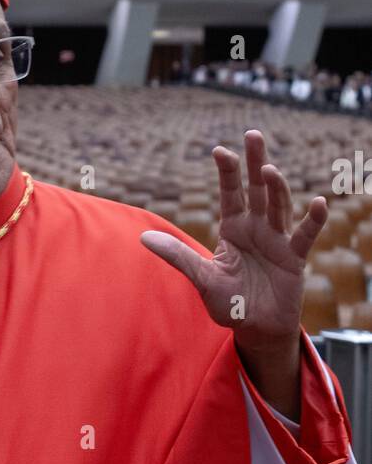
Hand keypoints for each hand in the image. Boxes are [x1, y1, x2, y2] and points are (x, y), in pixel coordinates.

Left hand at [139, 130, 326, 348]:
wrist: (255, 328)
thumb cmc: (228, 302)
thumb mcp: (201, 278)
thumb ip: (178, 256)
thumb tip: (143, 237)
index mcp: (233, 229)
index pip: (230, 194)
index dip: (227, 172)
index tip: (219, 150)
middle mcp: (256, 228)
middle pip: (257, 190)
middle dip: (255, 163)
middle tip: (253, 134)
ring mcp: (277, 240)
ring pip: (278, 207)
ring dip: (276, 188)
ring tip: (269, 170)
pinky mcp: (294, 259)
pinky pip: (305, 236)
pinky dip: (314, 221)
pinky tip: (320, 204)